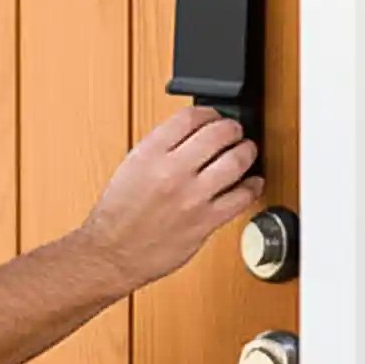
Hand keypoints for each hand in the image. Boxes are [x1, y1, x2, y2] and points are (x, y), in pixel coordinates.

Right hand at [79, 106, 263, 292]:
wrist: (112, 251)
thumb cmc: (117, 214)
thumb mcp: (131, 167)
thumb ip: (161, 149)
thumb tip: (190, 135)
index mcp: (149, 153)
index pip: (190, 117)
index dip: (208, 112)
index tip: (212, 116)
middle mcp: (171, 170)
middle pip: (219, 133)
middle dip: (232, 128)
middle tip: (234, 132)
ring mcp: (192, 196)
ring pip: (237, 161)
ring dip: (246, 152)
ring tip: (245, 152)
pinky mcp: (206, 220)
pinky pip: (242, 197)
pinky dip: (252, 186)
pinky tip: (250, 184)